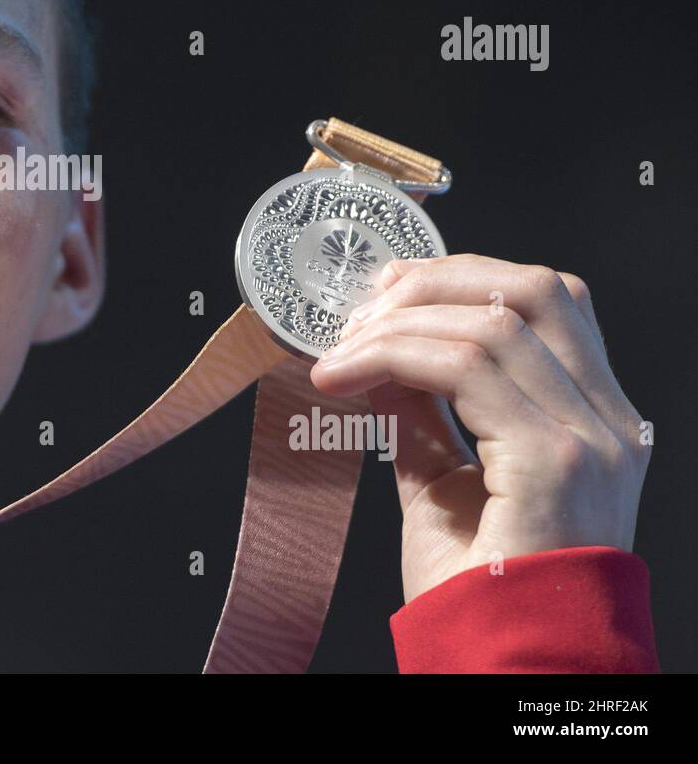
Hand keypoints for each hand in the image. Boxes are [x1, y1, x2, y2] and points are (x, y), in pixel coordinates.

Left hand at [309, 253, 649, 602]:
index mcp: (593, 420)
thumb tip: (380, 356)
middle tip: (361, 310)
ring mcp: (589, 439)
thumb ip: (422, 415)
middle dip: (434, 281)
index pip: (548, 304)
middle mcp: (607, 422)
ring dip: (396, 325)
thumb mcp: (444, 483)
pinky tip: (345, 377)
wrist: (505, 668)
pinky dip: (392, 357)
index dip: (463, 279)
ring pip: (492, 324)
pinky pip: (465, 370)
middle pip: (532, 290)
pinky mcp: (553, 460)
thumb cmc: (482, 593)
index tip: (388, 290)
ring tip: (338, 354)